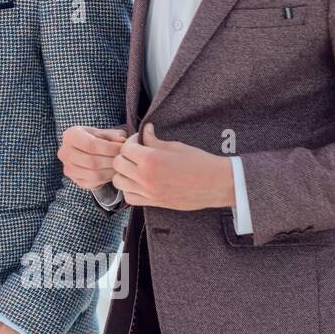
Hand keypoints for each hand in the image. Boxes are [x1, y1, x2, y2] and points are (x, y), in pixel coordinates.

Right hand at [58, 125, 127, 190]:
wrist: (84, 150)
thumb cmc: (96, 139)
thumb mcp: (103, 132)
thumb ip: (113, 135)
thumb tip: (121, 141)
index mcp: (70, 135)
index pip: (90, 144)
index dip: (109, 148)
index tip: (123, 148)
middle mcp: (64, 152)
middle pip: (91, 161)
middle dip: (111, 161)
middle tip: (123, 159)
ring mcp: (68, 168)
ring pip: (93, 174)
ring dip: (110, 171)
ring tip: (119, 166)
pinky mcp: (74, 180)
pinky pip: (92, 183)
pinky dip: (106, 179)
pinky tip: (112, 172)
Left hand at [112, 123, 234, 209]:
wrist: (217, 184)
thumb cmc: (199, 162)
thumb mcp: (175, 146)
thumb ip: (154, 140)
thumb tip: (145, 130)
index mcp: (150, 159)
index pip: (125, 149)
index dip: (131, 142)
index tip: (139, 140)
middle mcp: (145, 177)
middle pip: (117, 164)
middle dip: (124, 156)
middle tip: (136, 153)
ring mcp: (148, 192)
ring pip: (119, 182)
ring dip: (123, 173)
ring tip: (135, 168)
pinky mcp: (153, 202)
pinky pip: (129, 197)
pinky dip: (129, 189)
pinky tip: (138, 182)